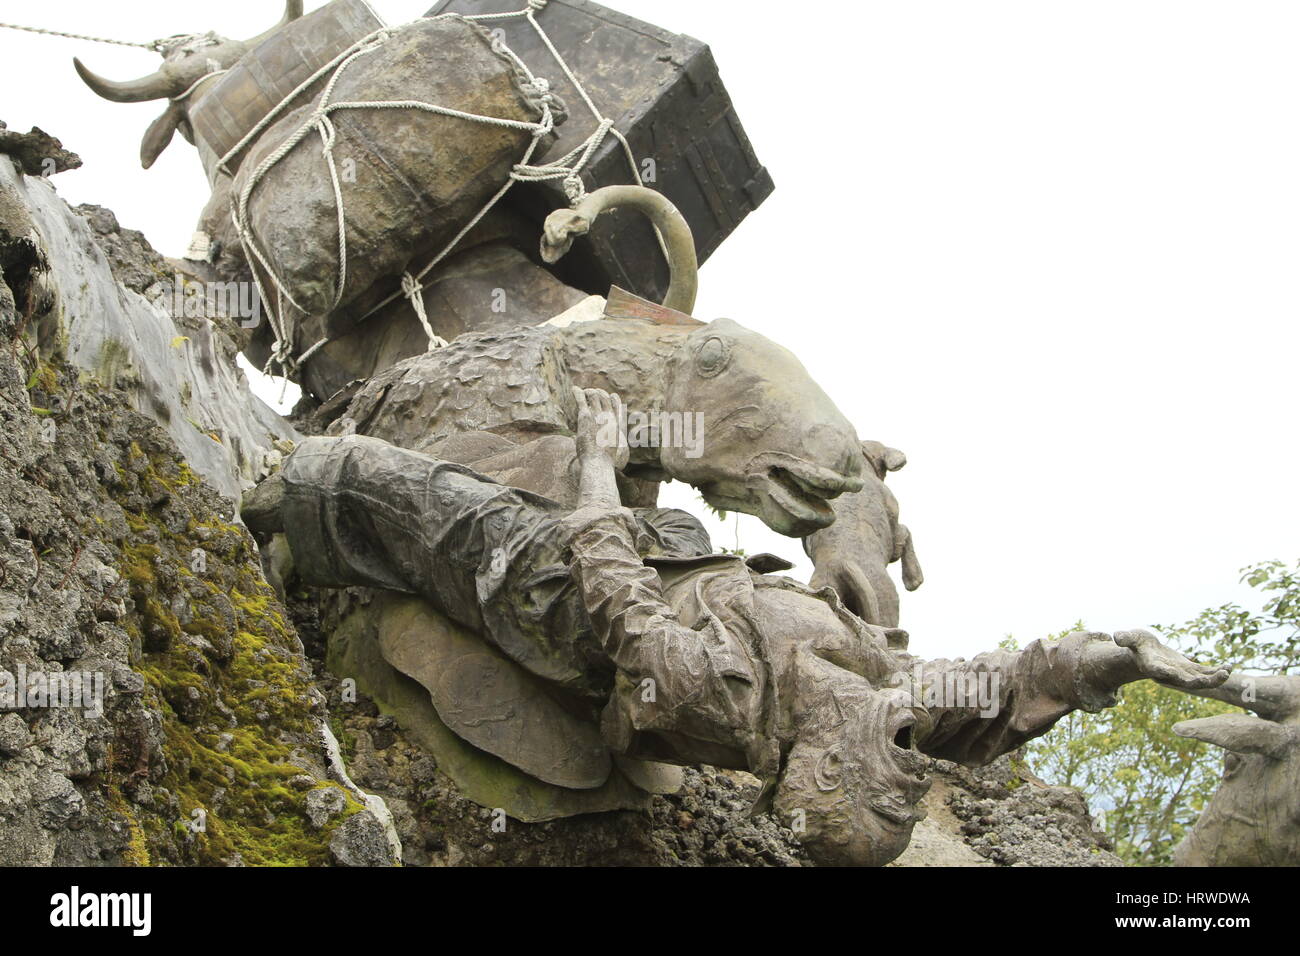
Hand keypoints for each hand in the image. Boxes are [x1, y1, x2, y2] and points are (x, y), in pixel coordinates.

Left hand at [572, 386, 628, 471]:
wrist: (599, 462)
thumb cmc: (606, 462)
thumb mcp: (614, 452)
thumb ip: (613, 446)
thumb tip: (616, 455)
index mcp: (616, 423)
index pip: (616, 404)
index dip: (611, 398)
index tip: (605, 396)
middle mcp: (608, 417)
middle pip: (604, 397)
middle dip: (597, 393)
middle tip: (590, 394)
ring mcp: (597, 415)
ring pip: (593, 395)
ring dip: (587, 392)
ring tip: (581, 393)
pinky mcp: (586, 417)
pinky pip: (581, 400)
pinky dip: (577, 393)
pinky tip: (574, 389)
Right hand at [1113, 628, 1231, 690]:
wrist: (1144, 652)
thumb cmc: (1136, 643)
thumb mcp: (1130, 637)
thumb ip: (1125, 638)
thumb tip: (1116, 636)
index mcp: (1154, 667)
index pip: (1162, 672)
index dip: (1172, 674)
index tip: (1182, 673)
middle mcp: (1169, 675)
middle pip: (1186, 681)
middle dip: (1202, 680)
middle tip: (1218, 676)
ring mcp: (1181, 674)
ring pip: (1199, 680)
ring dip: (1214, 678)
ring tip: (1227, 671)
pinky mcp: (1190, 670)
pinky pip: (1205, 673)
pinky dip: (1216, 672)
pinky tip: (1228, 666)